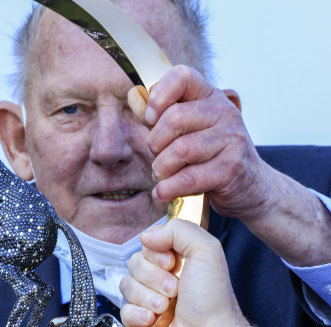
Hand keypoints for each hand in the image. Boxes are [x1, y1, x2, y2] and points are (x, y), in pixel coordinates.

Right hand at [120, 219, 276, 326]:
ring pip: (126, 285)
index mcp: (175, 259)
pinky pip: (123, 309)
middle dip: (153, 277)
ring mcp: (149, 298)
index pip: (147, 244)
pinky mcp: (140, 319)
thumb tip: (147, 236)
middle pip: (134, 263)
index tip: (172, 263)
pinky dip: (137, 314)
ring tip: (165, 307)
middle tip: (174, 289)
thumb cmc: (212, 298)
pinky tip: (152, 319)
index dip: (155, 253)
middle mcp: (161, 277)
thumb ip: (179, 230)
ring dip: (147, 297)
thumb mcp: (206, 251)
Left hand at [128, 65, 268, 218]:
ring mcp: (232, 139)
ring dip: (160, 170)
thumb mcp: (189, 129)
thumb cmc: (210, 156)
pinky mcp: (232, 168)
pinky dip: (168, 189)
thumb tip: (133, 98)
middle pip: (174, 118)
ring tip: (161, 176)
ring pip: (179, 150)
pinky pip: (189, 178)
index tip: (150, 119)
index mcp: (209, 96)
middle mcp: (224, 112)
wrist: (251, 186)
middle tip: (156, 156)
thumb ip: (161, 116)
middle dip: (155, 143)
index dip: (158, 96)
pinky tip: (163, 193)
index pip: (182, 76)